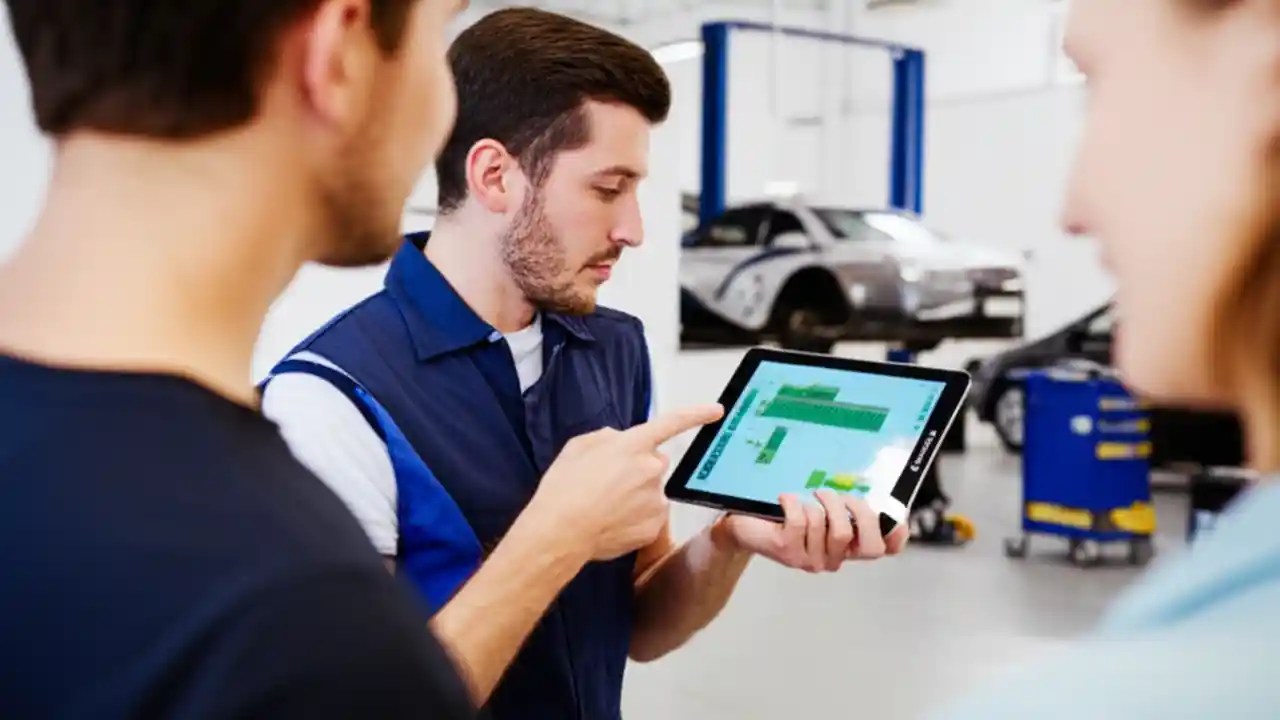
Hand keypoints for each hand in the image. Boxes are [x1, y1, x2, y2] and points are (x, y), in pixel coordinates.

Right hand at [526, 404, 724, 561]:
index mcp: (633, 445)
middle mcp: (651, 469)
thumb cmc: (564, 487)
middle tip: (610, 483)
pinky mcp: (654, 527)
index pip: (672, 423)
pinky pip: (649, 517)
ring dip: (636, 495)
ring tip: (605, 506)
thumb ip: (608, 439)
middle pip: (655, 463)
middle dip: (640, 469)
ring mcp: (655, 500)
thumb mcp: (579, 447)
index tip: (716, 411)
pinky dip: (634, 519)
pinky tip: (611, 522)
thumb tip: (621, 442)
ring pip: (652, 492)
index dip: (697, 414)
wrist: (560, 531)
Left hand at [717, 491, 908, 571]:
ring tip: (809, 495)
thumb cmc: (784, 513)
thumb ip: (843, 506)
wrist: (743, 526)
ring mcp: (810, 559)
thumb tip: (868, 488)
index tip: (894, 517)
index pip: (883, 550)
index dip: (896, 537)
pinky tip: (785, 499)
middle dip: (859, 514)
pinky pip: (803, 522)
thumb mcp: (819, 508)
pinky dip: (794, 503)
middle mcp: (832, 558)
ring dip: (822, 503)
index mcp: (845, 547)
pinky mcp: (788, 551)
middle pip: (867, 546)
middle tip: (837, 495)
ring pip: (834, 529)